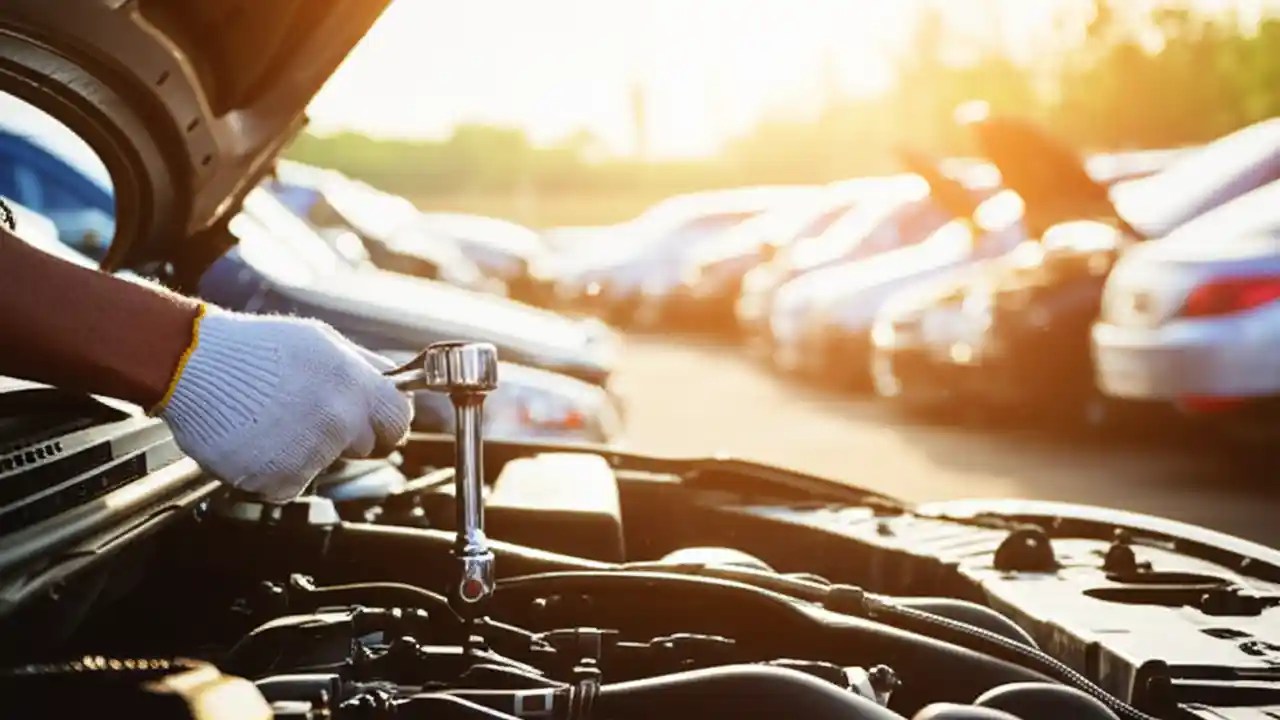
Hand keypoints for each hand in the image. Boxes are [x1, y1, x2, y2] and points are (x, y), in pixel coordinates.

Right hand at [158, 310, 413, 502]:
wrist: (193, 365)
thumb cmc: (253, 350)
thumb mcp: (321, 340)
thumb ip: (364, 367)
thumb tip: (396, 383)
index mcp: (355, 385)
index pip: (398, 420)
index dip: (385, 422)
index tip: (374, 422)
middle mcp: (339, 420)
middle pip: (363, 446)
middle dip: (342, 435)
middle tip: (302, 413)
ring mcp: (311, 453)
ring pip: (323, 464)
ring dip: (303, 451)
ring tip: (271, 418)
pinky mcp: (280, 479)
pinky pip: (289, 483)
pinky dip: (274, 469)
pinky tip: (256, 439)